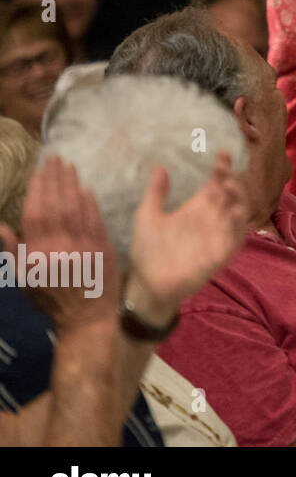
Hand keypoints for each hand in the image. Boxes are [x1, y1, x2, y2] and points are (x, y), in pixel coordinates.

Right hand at [3, 156, 120, 330]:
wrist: (86, 317)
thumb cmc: (52, 298)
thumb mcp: (24, 279)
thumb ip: (12, 250)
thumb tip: (0, 225)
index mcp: (38, 253)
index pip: (36, 213)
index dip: (37, 190)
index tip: (39, 171)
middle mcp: (60, 246)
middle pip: (57, 205)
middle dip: (55, 179)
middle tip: (55, 159)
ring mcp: (84, 246)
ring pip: (77, 208)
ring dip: (72, 185)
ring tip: (68, 166)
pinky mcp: (104, 247)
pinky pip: (96, 220)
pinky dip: (91, 203)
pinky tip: (86, 189)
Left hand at [125, 150, 248, 323]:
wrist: (147, 284)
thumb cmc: (147, 251)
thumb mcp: (147, 217)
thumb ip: (156, 193)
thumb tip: (160, 166)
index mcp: (197, 207)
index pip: (215, 183)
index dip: (222, 168)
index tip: (222, 152)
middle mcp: (212, 218)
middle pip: (230, 194)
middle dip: (231, 179)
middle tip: (224, 170)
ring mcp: (218, 235)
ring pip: (238, 211)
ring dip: (238, 198)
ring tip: (229, 186)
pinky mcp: (221, 253)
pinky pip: (236, 237)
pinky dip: (240, 224)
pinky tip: (236, 212)